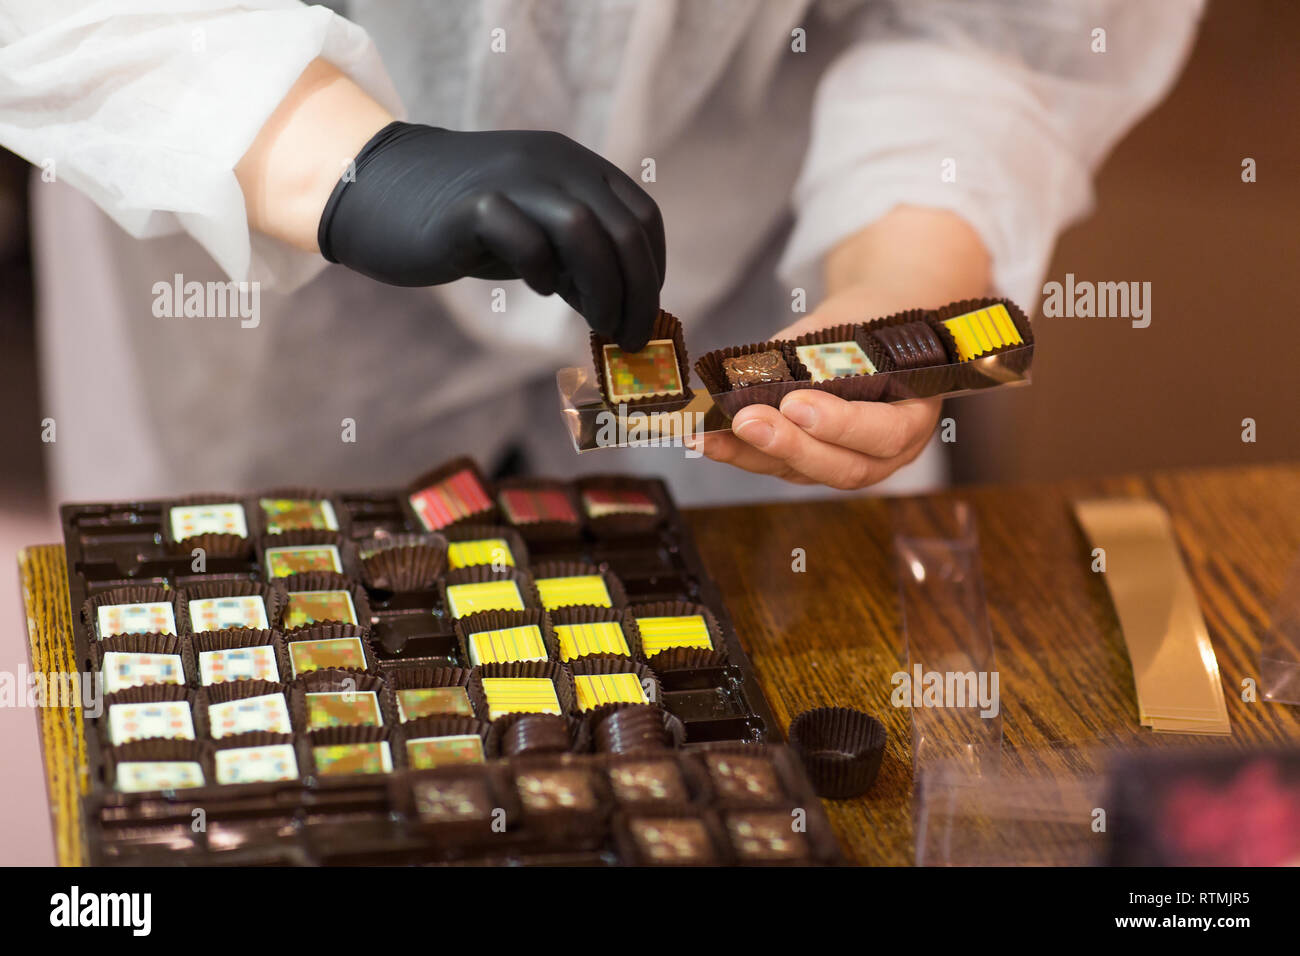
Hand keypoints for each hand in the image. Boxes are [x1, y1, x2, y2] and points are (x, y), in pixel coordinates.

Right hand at [317, 123, 665, 349]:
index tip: (643, 313)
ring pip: (584, 230)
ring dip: (602, 288)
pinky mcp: (473, 204)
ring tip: (597, 325)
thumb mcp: (536, 236)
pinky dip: (542, 271)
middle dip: (637, 292)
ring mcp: (513, 178)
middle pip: (623, 229)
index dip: (652, 270)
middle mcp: (553, 163)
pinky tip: (537, 287)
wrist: (379, 190)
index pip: (642, 216)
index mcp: (575, 166)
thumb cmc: (466, 223)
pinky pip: (526, 240)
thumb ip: (578, 263)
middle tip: (628, 337)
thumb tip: (623, 314)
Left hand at [690, 207, 989, 489]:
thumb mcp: (854, 324)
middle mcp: (887, 454)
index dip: (840, 424)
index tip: (796, 403)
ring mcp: (847, 463)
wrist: (873, 324)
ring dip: (752, 455)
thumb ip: (815, 351)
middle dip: (790, 446)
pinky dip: (741, 452)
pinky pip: (778, 466)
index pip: (884, 433)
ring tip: (710, 436)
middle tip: (747, 421)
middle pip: (842, 468)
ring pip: (804, 473)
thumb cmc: (870, 322)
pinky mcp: (811, 465)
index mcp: (916, 415)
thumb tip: (759, 370)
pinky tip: (706, 439)